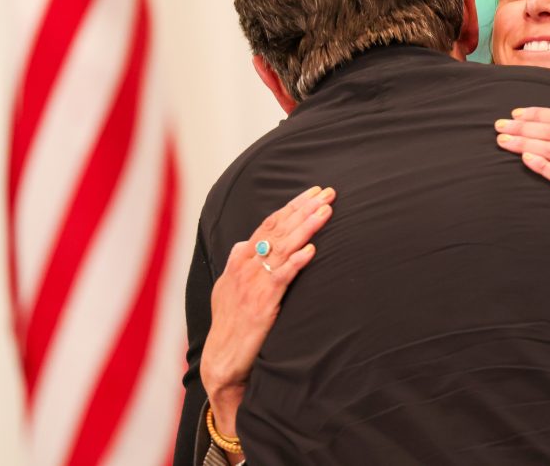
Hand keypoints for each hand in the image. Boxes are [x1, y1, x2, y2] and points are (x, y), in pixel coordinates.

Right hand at [201, 185, 335, 434]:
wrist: (222, 357)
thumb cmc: (229, 321)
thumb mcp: (227, 286)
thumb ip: (237, 263)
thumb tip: (242, 243)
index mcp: (240, 258)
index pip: (269, 223)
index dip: (292, 206)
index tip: (313, 192)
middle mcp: (245, 265)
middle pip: (279, 229)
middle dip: (304, 209)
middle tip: (327, 193)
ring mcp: (253, 283)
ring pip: (283, 248)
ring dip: (306, 228)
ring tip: (325, 212)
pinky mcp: (262, 302)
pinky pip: (282, 277)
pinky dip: (296, 262)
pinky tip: (311, 251)